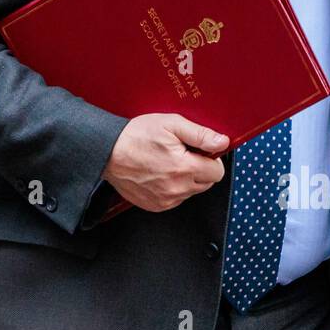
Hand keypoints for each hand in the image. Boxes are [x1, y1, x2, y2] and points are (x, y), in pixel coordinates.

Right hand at [101, 113, 227, 212]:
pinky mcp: (156, 206)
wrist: (107, 152)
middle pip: (207, 183)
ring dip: (187, 179)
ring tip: (168, 162)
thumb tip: (222, 142)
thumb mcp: (170, 124)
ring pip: (192, 191)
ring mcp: (166, 200)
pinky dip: (173, 188)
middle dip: (200, 169)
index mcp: (184, 168)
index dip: (211, 158)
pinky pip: (176, 199)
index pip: (218, 172)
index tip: (199, 150)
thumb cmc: (135, 136)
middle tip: (182, 154)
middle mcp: (177, 189)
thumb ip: (200, 134)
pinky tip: (160, 173)